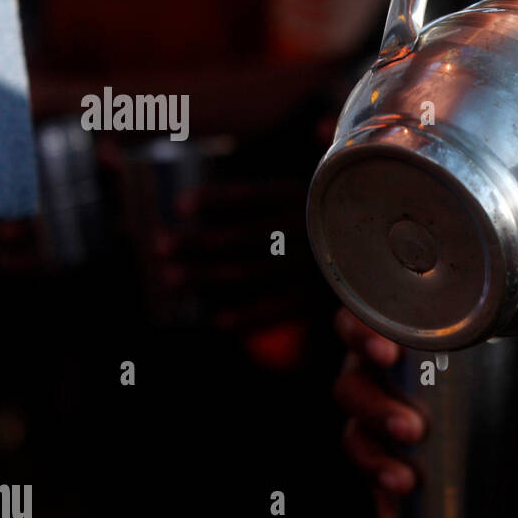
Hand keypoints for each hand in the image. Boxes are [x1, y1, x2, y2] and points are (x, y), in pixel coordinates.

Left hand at [144, 180, 308, 335]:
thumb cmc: (303, 229)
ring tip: (169, 280)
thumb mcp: (288, 205)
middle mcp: (304, 233)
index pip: (254, 197)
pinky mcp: (313, 299)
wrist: (358, 260)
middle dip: (198, 243)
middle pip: (242, 238)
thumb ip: (244, 207)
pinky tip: (217, 320)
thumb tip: (182, 209)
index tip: (180, 205)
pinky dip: (247, 318)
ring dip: (205, 278)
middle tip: (159, 245)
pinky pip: (276, 311)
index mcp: (298, 201)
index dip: (217, 200)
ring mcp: (310, 268)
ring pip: (249, 274)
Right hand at [332, 308, 517, 517]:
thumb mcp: (496, 340)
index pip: (354, 324)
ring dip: (376, 464)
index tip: (388, 354)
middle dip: (377, 411)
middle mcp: (366, 374)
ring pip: (355, 439)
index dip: (361, 336)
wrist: (470, 373)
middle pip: (350, 389)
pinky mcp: (382, 456)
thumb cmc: (474, 346)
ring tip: (406, 483)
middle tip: (414, 429)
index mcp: (385, 335)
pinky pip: (374, 486)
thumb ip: (515, 348)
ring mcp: (368, 417)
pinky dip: (385, 514)